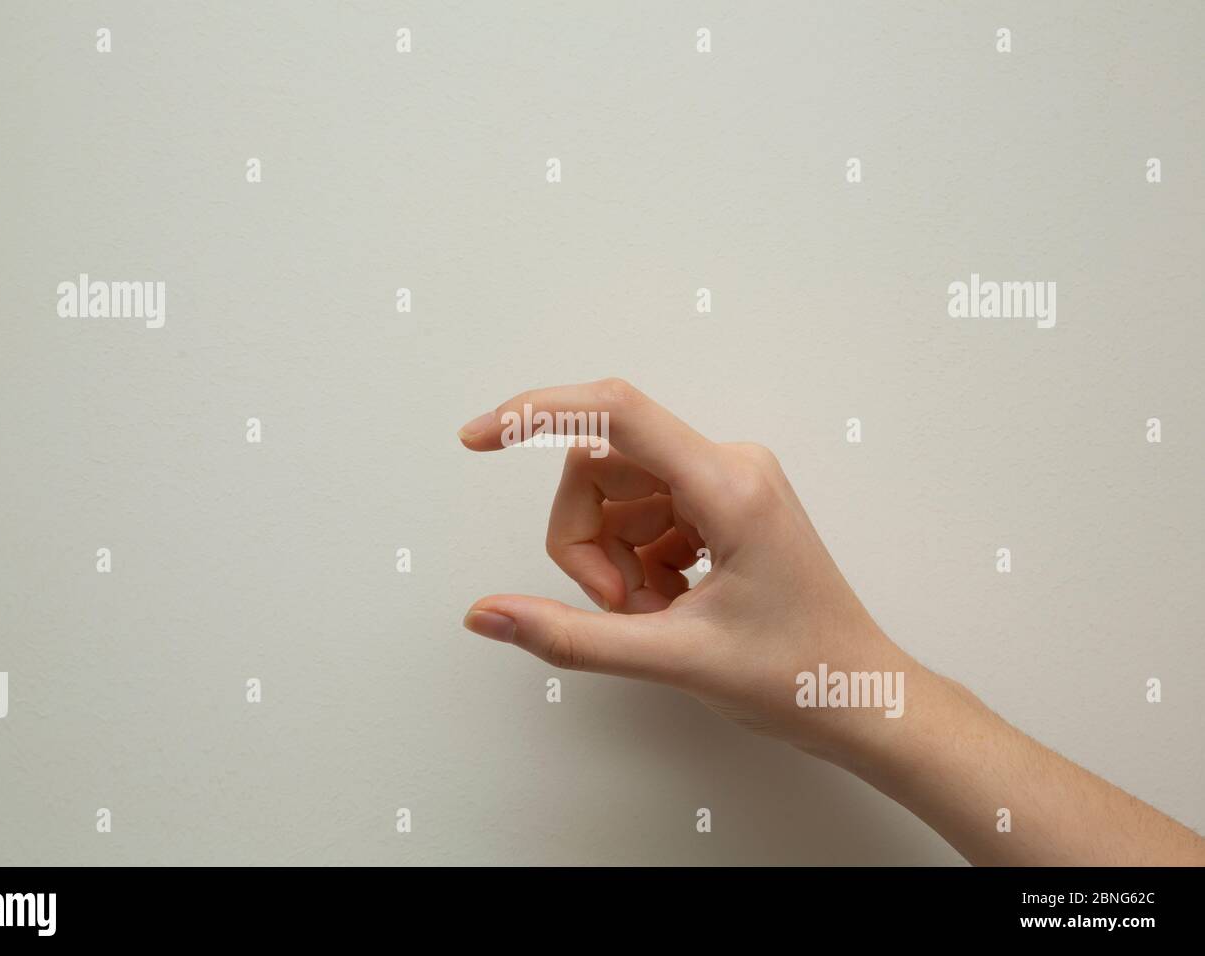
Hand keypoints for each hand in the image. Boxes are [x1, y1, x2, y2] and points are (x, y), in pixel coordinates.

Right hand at [457, 378, 911, 753]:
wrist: (861, 696)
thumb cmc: (796, 676)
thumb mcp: (672, 658)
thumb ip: (570, 636)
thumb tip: (486, 614)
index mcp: (729, 485)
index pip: (614, 412)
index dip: (535, 413)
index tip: (477, 440)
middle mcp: (728, 465)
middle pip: (600, 468)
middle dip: (585, 543)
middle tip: (620, 610)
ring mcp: (725, 481)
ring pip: (615, 496)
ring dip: (612, 560)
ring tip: (657, 615)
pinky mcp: (720, 503)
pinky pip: (642, 515)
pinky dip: (636, 563)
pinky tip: (672, 605)